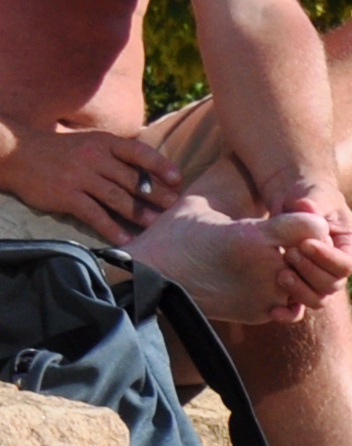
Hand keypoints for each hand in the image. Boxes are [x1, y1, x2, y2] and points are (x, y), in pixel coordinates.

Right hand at [0, 125, 171, 243]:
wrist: (17, 154)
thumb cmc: (62, 152)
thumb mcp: (90, 144)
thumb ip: (117, 156)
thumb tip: (155, 174)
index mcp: (103, 143)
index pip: (137, 152)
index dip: (159, 166)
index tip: (179, 180)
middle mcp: (94, 157)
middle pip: (131, 179)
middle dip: (156, 196)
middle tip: (176, 210)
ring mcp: (80, 176)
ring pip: (117, 198)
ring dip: (139, 214)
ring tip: (157, 227)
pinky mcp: (67, 195)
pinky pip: (94, 215)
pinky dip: (112, 229)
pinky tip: (126, 240)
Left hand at [268, 176, 351, 298]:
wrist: (292, 202)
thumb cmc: (307, 194)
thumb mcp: (313, 194)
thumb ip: (312, 202)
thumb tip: (307, 208)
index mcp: (349, 248)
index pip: (345, 264)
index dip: (326, 259)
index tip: (304, 243)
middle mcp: (338, 268)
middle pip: (333, 285)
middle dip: (310, 272)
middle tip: (289, 253)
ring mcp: (321, 279)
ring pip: (318, 298)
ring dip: (300, 290)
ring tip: (280, 272)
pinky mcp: (302, 285)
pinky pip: (300, 306)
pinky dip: (288, 311)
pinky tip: (274, 309)